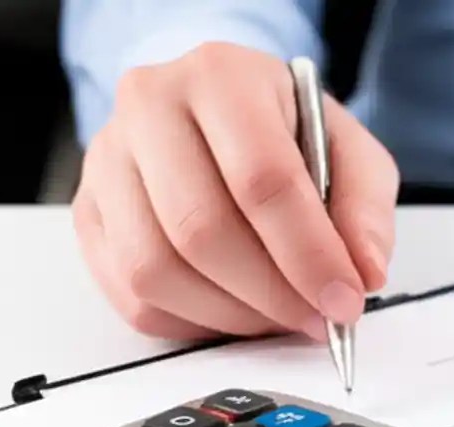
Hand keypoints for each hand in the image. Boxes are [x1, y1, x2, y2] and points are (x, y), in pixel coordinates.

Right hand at [72, 43, 398, 341]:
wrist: (216, 114)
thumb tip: (364, 274)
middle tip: (316, 319)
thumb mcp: (348, 150)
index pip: (262, 179)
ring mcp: (106, 161)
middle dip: (270, 295)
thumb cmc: (284, 132)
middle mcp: (149, 107)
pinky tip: (232, 311)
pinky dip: (190, 322)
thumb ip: (365, 208)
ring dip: (229, 316)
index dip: (308, 255)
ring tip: (276, 316)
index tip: (343, 301)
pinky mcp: (88, 213)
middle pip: (202, 230)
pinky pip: (130, 295)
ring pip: (156, 270)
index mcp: (221, 76)